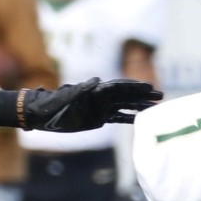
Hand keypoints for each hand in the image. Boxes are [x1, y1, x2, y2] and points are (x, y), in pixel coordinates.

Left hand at [19, 79, 161, 132]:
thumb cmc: (52, 105)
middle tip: (160, 95)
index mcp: (96, 91)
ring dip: (139, 106)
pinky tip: (140, 120)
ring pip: (125, 105)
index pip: (120, 87)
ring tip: (155, 107)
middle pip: (126, 95)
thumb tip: (97, 80)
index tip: (149, 87)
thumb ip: (83, 89)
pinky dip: (129, 117)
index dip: (135, 87)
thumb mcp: (67, 97)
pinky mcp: (98, 118)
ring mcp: (101, 108)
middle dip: (143, 95)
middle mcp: (101, 98)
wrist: (41, 114)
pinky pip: (117, 117)